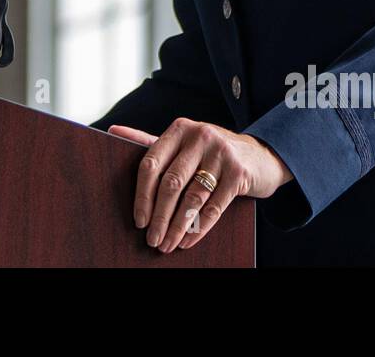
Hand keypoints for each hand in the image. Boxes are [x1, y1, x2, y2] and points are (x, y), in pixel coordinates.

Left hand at [107, 118, 293, 252]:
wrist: (261, 156)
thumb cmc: (211, 153)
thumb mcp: (182, 142)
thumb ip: (148, 140)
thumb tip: (113, 130)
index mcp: (179, 129)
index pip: (151, 163)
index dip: (142, 195)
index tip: (138, 220)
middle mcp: (199, 136)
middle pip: (171, 183)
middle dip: (160, 216)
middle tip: (152, 240)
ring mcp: (221, 153)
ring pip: (193, 196)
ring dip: (178, 226)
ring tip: (169, 244)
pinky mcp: (239, 172)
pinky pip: (215, 205)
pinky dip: (200, 226)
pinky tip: (189, 239)